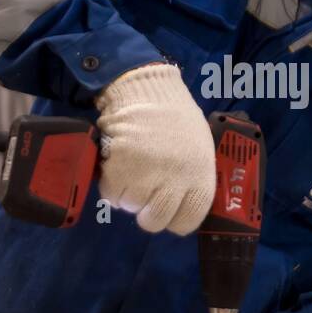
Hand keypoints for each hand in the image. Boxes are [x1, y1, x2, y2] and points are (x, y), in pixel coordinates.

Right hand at [94, 63, 214, 234]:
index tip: (168, 210)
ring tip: (132, 169)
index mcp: (201, 177)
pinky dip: (110, 184)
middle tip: (144, 195)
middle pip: (155, 221)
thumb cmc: (177, 119)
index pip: (188, 221)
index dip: (174, 219)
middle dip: (146, 212)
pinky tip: (119, 163)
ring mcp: (147, 175)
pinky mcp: (120, 167)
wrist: (148, 90)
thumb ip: (193, 179)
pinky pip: (110, 193)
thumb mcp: (200, 150)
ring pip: (129, 207)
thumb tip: (179, 205)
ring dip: (126, 194)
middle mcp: (176, 181)